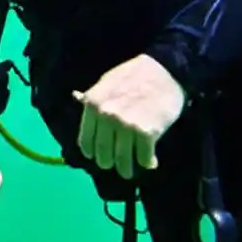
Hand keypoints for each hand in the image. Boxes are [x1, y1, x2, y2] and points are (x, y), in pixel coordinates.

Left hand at [73, 54, 186, 179]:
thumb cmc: (134, 74)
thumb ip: (93, 97)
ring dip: (126, 169)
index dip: (91, 152)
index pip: (86, 141)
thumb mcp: (106, 81)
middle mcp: (107, 116)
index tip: (96, 157)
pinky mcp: (147, 132)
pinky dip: (147, 163)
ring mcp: (127, 125)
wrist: (165, 69)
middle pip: (103, 153)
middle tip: (114, 165)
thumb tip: (76, 98)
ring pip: (122, 160)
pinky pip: (144, 158)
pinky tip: (150, 162)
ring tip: (128, 171)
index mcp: (93, 104)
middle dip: (108, 163)